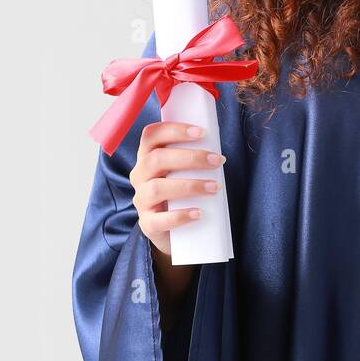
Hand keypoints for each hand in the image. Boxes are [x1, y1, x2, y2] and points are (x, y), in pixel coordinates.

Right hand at [129, 121, 225, 260]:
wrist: (173, 230)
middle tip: (217, 161)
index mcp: (147, 156)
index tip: (202, 132)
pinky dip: (180, 216)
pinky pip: (158, 220)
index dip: (174, 130)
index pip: (151, 135)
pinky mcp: (147, 224)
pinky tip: (198, 213)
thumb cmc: (183, 191)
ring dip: (189, 185)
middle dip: (190, 158)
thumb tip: (219, 150)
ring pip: (156, 188)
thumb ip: (193, 157)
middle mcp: (140, 175)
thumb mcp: (183, 171)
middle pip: (156, 159)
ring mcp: (141, 200)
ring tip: (214, 187)